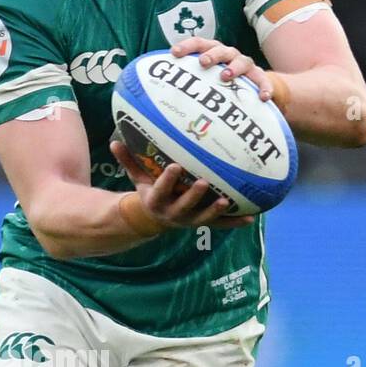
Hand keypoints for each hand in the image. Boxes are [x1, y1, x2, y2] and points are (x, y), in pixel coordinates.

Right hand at [110, 139, 254, 230]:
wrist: (157, 218)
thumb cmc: (151, 191)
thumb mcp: (138, 178)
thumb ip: (129, 160)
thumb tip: (114, 140)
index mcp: (156, 200)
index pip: (161, 189)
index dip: (168, 180)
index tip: (175, 166)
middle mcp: (173, 213)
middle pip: (184, 206)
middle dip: (193, 196)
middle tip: (203, 183)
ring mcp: (190, 220)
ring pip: (203, 219)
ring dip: (215, 211)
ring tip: (226, 201)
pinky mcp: (204, 224)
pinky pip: (221, 225)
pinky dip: (235, 222)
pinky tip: (251, 218)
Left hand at [171, 35, 274, 101]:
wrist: (254, 87)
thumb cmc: (222, 85)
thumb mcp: (205, 82)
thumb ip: (189, 86)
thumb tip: (158, 98)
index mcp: (213, 53)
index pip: (199, 44)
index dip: (187, 46)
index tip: (174, 53)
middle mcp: (229, 55)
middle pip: (220, 49)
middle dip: (211, 55)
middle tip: (203, 62)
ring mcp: (245, 65)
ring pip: (242, 61)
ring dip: (234, 67)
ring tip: (225, 76)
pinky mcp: (259, 78)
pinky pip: (263, 81)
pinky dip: (264, 88)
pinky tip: (263, 97)